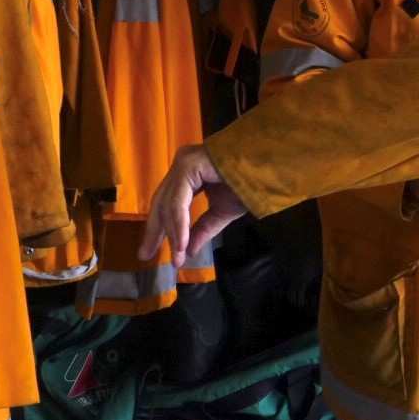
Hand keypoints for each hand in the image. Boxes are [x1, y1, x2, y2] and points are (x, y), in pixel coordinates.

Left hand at [139, 145, 249, 264]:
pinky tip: (181, 242)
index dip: (159, 228)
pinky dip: (179, 223)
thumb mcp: (222, 211)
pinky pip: (179, 200)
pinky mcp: (190, 165)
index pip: (166, 203)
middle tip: (146, 255)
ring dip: (172, 232)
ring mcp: (185, 162)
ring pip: (168, 203)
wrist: (272, 166)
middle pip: (160, 202)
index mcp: (188, 172)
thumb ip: (203, 229)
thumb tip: (188, 252)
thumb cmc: (251, 182)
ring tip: (176, 257)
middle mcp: (182, 164)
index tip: (150, 252)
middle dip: (154, 231)